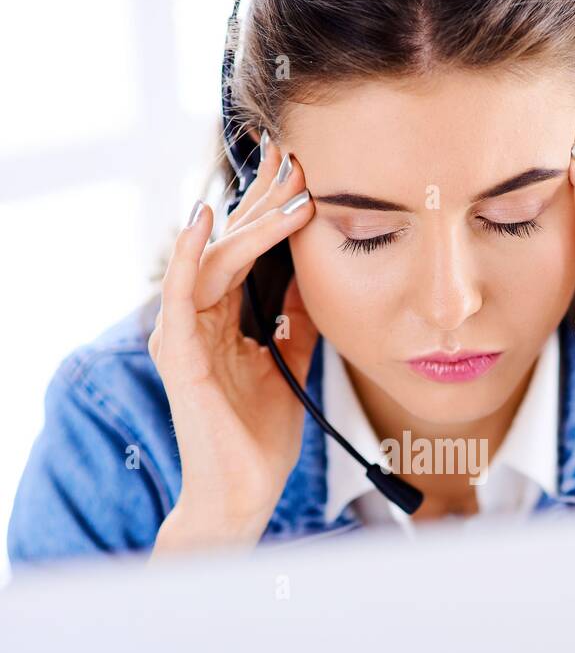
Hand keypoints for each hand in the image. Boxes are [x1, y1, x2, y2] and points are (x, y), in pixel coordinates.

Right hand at [148, 139, 318, 553]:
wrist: (243, 493)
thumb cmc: (260, 438)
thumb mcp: (290, 364)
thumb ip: (296, 320)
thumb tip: (314, 273)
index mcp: (221, 320)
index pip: (243, 251)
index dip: (268, 211)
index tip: (301, 172)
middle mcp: (197, 320)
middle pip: (227, 245)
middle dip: (262, 201)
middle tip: (294, 159)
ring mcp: (185, 336)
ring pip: (213, 259)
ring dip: (248, 220)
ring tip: (283, 187)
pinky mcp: (182, 355)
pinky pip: (182, 294)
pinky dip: (192, 254)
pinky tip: (207, 219)